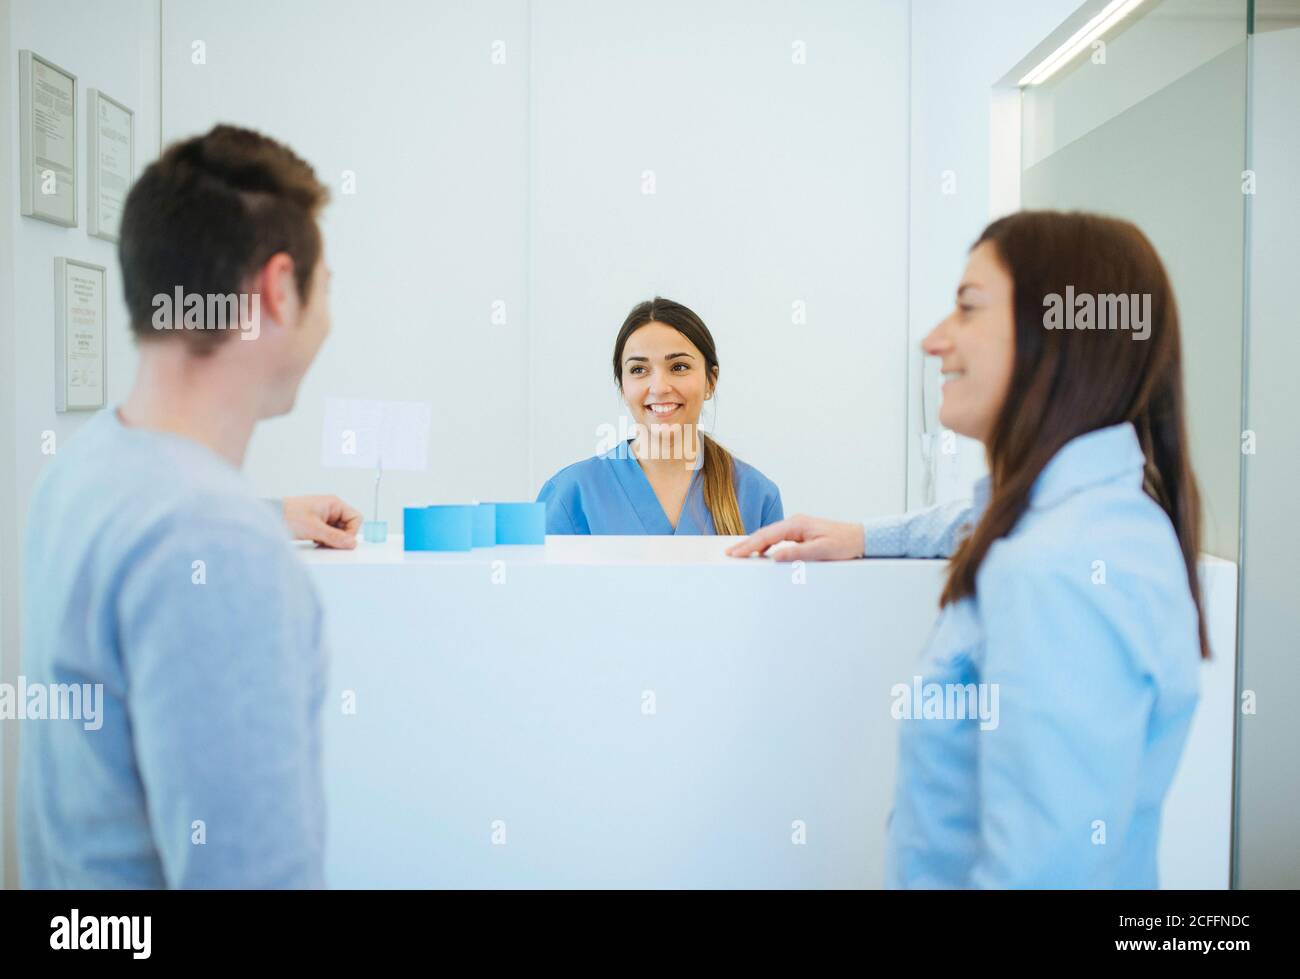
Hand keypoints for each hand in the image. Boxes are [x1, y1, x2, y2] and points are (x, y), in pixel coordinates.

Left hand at [283, 495, 362, 548]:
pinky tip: (314, 540)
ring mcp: (324, 517)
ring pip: (338, 532)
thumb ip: (335, 537)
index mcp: (334, 503)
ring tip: (317, 539)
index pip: (356, 518)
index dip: (351, 532)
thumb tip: (351, 543)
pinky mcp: (317, 524)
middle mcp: (331, 509)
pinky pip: (328, 535)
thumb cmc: (288, 515)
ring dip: (331, 539)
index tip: (341, 541)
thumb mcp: (314, 528)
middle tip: (326, 541)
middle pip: (348, 527)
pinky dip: (324, 540)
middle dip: (339, 537)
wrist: (269, 516)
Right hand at [725, 514, 864, 561]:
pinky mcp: (800, 533)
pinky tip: (761, 552)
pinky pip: (778, 538)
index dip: (749, 545)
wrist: (860, 538)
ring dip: (755, 544)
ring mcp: (797, 527)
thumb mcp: (821, 550)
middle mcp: (795, 522)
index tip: (735, 552)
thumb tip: (775, 556)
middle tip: (729, 553)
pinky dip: (766, 545)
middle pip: (765, 533)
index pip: (767, 535)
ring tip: (740, 553)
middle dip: (746, 543)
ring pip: (770, 535)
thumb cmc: (844, 543)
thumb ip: (798, 553)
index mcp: (797, 524)